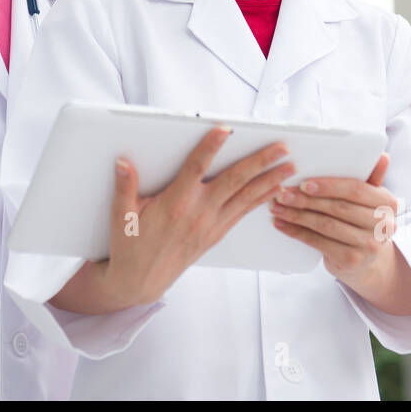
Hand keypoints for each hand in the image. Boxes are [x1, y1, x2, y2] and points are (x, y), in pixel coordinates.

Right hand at [95, 126, 295, 307]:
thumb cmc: (131, 247)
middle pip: (235, 181)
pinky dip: (261, 199)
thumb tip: (124, 163)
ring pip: (246, 197)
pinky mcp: (216, 235)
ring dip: (269, 180)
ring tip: (288, 165)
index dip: (211, 147)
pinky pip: (243, 213)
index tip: (225, 130)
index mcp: (175, 204)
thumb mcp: (122, 216)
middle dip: (260, 161)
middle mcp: (199, 214)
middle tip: (281, 147)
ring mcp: (211, 225)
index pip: (196, 168)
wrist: (141, 281)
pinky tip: (274, 190)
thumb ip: (125, 187)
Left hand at [269, 153, 397, 290]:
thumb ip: (372, 177)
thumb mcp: (370, 200)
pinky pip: (318, 242)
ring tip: (277, 207)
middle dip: (306, 200)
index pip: (356, 190)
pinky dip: (297, 232)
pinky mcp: (351, 260)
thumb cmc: (363, 222)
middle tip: (283, 193)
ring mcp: (368, 245)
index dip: (329, 186)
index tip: (305, 183)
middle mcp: (383, 225)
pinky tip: (282, 224)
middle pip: (338, 208)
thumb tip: (382, 156)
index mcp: (387, 203)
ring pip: (325, 225)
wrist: (369, 262)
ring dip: (297, 215)